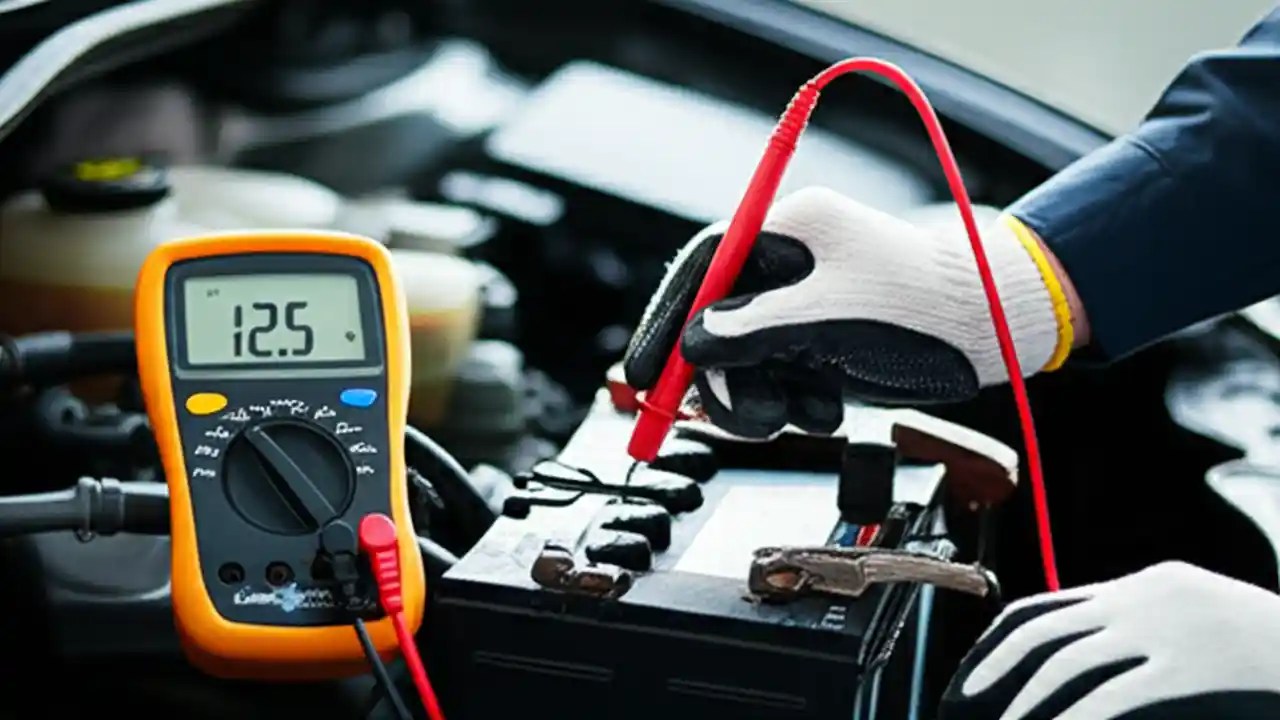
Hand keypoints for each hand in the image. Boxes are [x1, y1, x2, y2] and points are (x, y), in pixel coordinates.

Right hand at [623, 186, 1068, 437]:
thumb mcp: (834, 315)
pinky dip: (796, 404)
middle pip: (715, 326)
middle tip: (744, 414)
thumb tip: (695, 345)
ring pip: (744, 364)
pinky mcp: (821, 346)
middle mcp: (789, 268)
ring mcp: (804, 309)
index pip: (701, 271)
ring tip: (807, 408)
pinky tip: (830, 403)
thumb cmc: (928, 302)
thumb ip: (755, 329)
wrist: (995, 328)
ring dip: (764, 398)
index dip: (666, 322)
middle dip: (724, 378)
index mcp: (788, 232)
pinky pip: (779, 383)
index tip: (643, 374)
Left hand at [940, 561, 1279, 719]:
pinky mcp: (1191, 671)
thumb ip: (1141, 633)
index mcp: (1147, 585)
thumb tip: (1077, 662)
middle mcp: (1147, 599)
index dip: (998, 641)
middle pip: (1042, 631)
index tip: (973, 672)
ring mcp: (1169, 631)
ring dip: (1023, 705)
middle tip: (963, 702)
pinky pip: (1110, 699)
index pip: (1047, 606)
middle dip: (991, 670)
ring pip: (1065, 666)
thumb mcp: (1200, 623)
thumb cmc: (1270, 652)